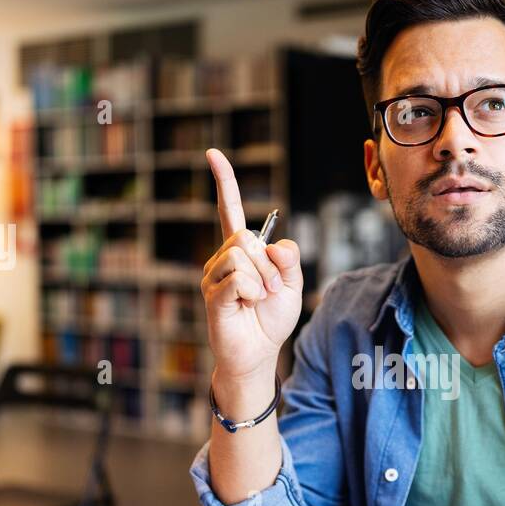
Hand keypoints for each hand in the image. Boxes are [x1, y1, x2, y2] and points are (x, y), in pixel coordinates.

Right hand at [201, 148, 302, 383]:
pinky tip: (247, 306)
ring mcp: (213, 276)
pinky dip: (252, 292)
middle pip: (245, 237)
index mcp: (242, 250)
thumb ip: (289, 258)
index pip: (230, 209)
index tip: (213, 153)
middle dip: (269, 263)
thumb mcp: (293, 284)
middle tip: (273, 290)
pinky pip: (237, 279)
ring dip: (263, 280)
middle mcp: (222, 257)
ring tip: (260, 299)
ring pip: (241, 256)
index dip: (225, 182)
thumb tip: (272, 245)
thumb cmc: (272, 318)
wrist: (260, 352)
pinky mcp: (212, 295)